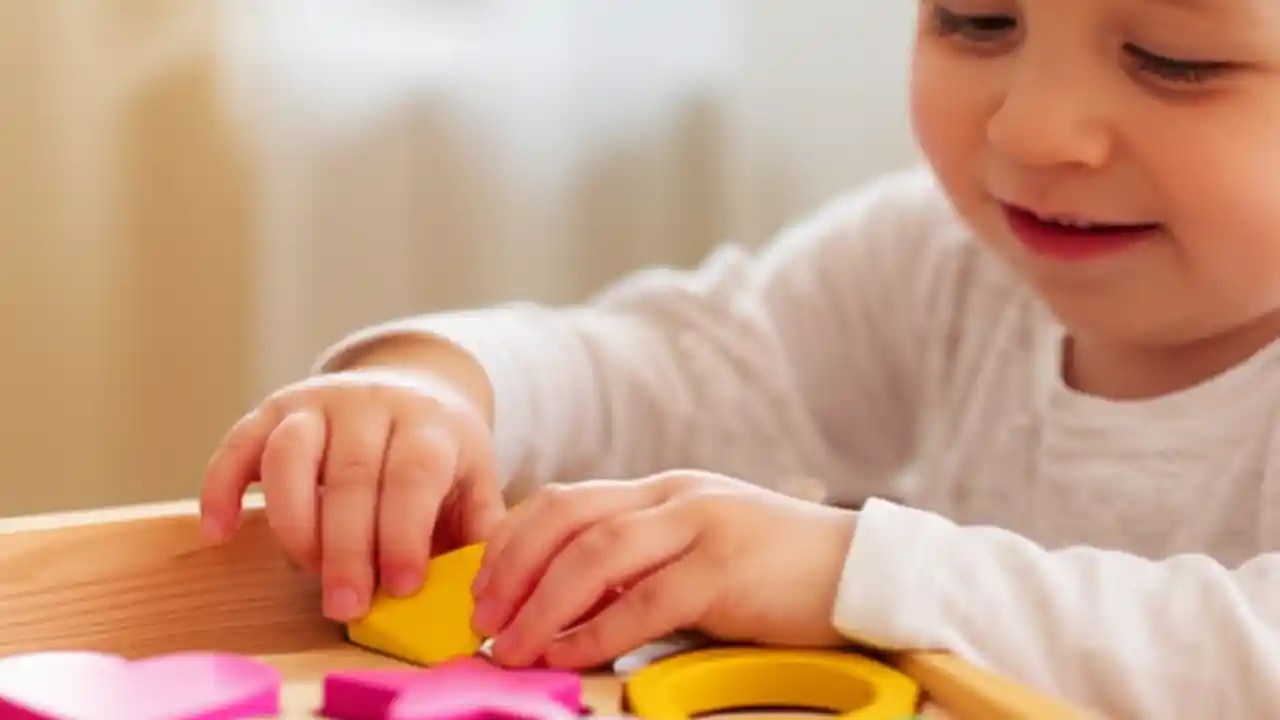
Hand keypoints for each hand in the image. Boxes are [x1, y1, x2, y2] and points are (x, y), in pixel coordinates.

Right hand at [199, 367, 504, 620]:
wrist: (413, 386)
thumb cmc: (441, 455)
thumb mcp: (475, 480)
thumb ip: (479, 529)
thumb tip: (485, 587)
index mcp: (428, 425)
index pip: (413, 474)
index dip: (404, 533)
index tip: (401, 587)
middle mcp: (372, 404)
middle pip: (351, 475)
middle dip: (347, 548)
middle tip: (347, 606)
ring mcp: (317, 403)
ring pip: (290, 455)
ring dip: (293, 523)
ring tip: (306, 573)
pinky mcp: (272, 409)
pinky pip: (237, 444)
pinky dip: (221, 487)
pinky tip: (220, 533)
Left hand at [470, 470, 857, 668]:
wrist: (862, 570)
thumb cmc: (777, 572)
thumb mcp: (701, 550)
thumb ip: (645, 562)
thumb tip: (571, 602)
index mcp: (663, 490)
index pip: (567, 500)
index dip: (514, 542)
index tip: (484, 588)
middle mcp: (675, 496)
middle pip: (568, 517)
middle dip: (513, 568)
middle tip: (484, 619)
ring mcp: (702, 526)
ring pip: (596, 555)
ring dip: (543, 605)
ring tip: (513, 646)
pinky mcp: (727, 568)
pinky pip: (644, 600)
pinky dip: (597, 631)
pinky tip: (570, 654)